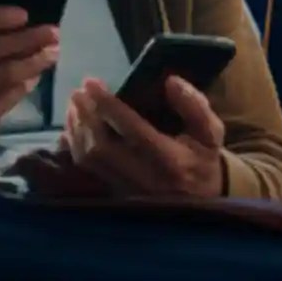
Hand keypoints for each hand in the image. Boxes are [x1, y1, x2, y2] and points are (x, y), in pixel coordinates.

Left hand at [65, 76, 224, 197]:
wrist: (203, 198)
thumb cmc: (203, 157)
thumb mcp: (210, 131)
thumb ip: (194, 105)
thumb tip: (170, 82)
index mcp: (169, 159)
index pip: (131, 129)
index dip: (107, 104)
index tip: (91, 82)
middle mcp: (144, 176)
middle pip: (101, 146)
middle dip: (85, 116)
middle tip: (77, 92)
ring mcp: (127, 188)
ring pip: (89, 159)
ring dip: (76, 129)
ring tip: (73, 105)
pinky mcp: (116, 193)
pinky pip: (87, 170)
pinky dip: (74, 146)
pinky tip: (72, 128)